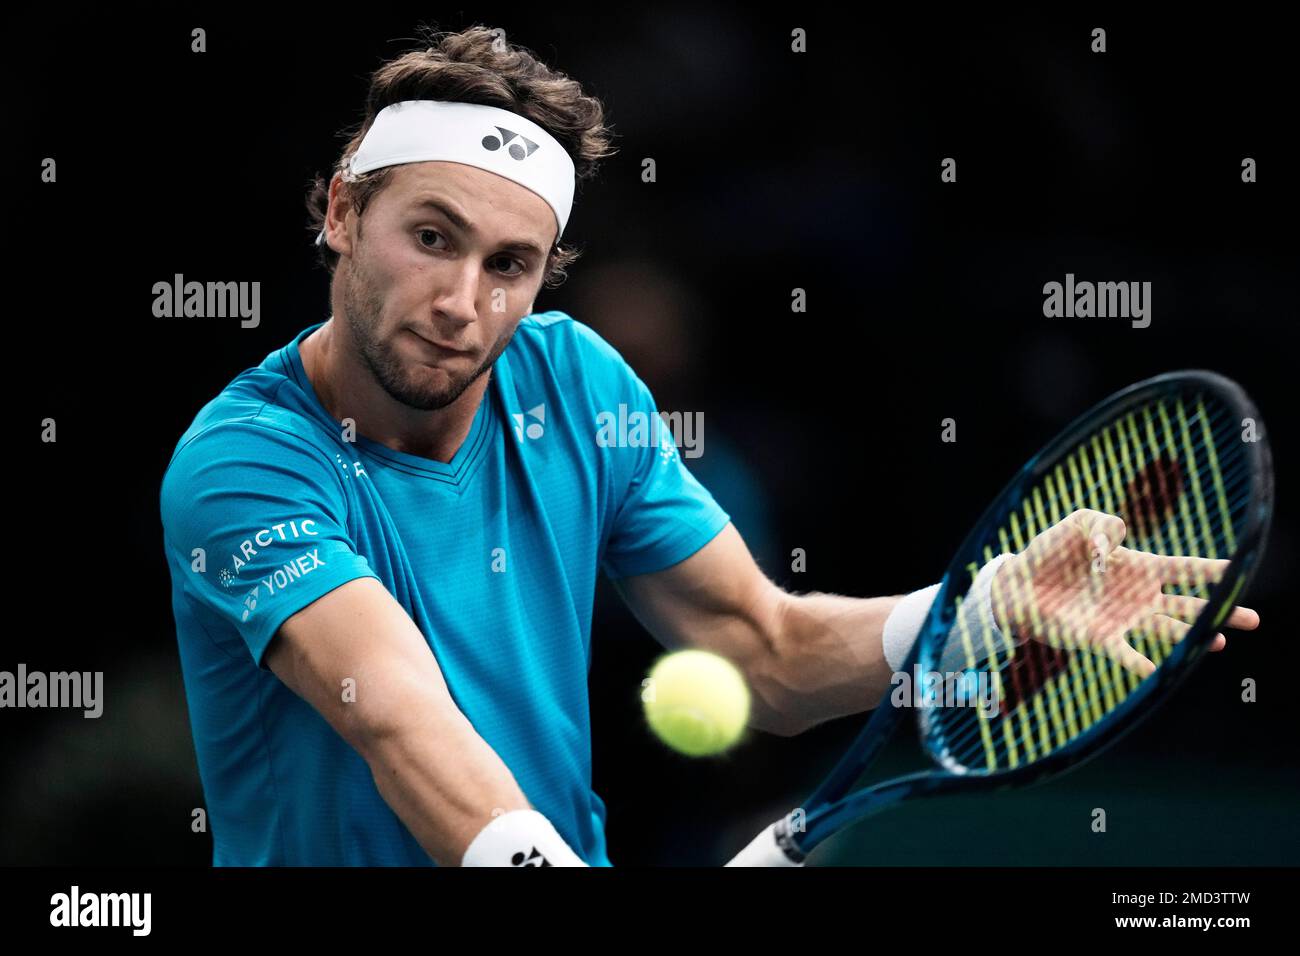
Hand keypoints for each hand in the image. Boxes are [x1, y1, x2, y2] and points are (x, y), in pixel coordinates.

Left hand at [989, 509, 1259, 678]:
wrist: (1018, 582)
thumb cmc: (1051, 551)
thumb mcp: (1079, 522)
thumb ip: (1103, 524)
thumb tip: (1114, 549)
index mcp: (1140, 567)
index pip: (1186, 570)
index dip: (1213, 571)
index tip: (1241, 572)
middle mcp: (1138, 596)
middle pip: (1189, 605)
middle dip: (1221, 611)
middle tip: (1252, 619)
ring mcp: (1122, 619)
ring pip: (1167, 631)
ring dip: (1192, 637)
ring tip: (1218, 643)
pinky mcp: (1099, 638)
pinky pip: (1125, 654)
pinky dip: (1139, 663)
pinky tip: (1156, 672)